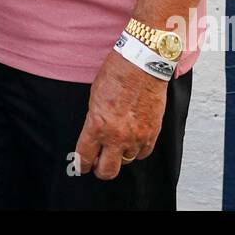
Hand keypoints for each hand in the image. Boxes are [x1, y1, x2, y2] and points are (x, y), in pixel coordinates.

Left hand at [73, 51, 167, 180]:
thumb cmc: (116, 74)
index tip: (82, 165)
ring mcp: (136, 136)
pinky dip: (137, 149)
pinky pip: (143, 152)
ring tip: (118, 144)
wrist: (143, 63)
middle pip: (107, 171)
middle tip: (98, 164)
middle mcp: (117, 136)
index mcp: (97, 126)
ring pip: (127, 161)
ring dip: (120, 155)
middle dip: (100, 170)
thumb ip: (94, 121)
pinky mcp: (153, 133)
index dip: (82, 164)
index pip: (85, 157)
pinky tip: (133, 139)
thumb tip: (94, 137)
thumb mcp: (95, 98)